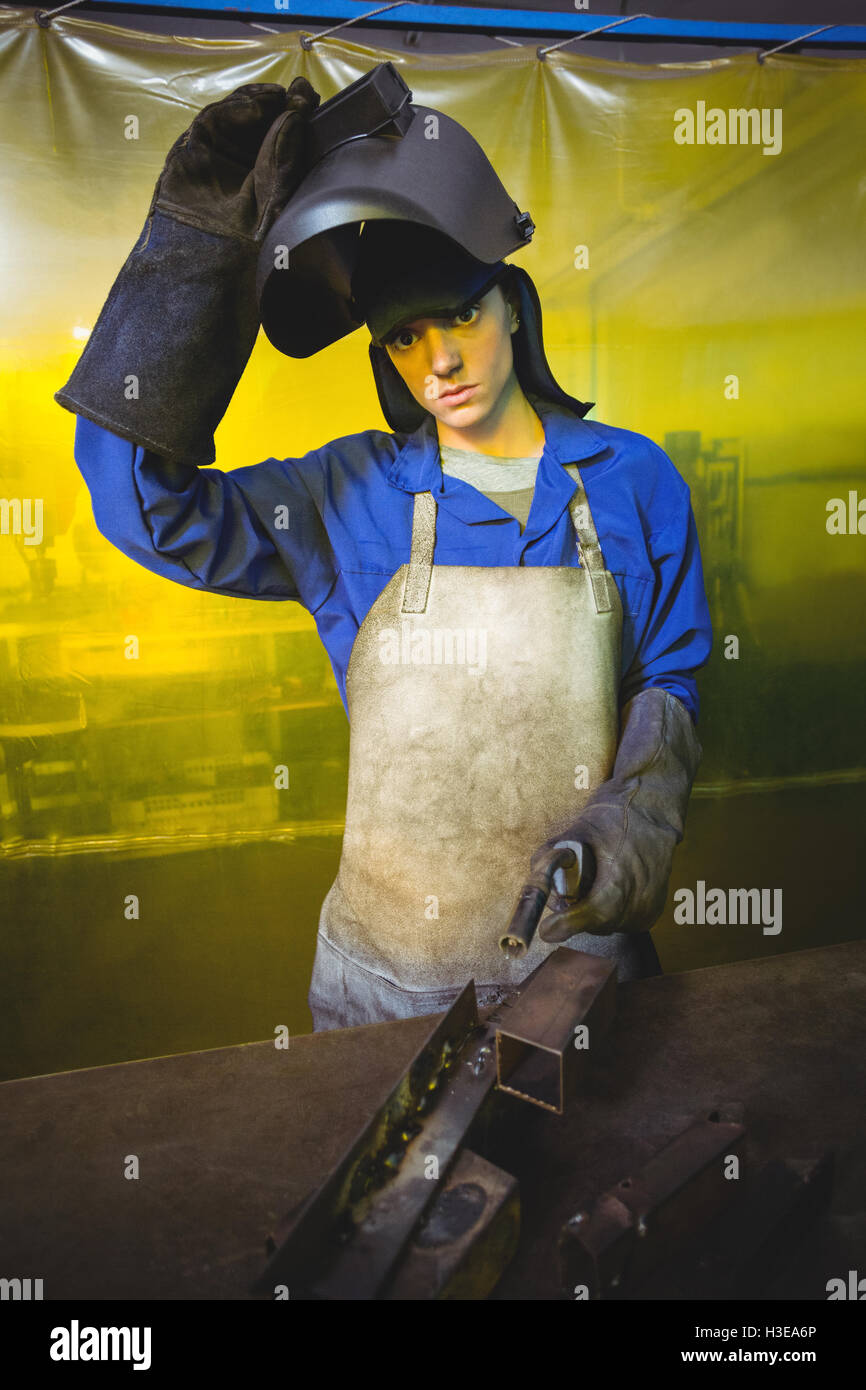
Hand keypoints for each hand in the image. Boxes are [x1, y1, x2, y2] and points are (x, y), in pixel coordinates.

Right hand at [152, 77, 320, 242]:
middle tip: (299, 92)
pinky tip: (255, 104)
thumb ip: (287, 160)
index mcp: (272, 185)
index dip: (300, 120)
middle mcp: (246, 170)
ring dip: (260, 102)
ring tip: (278, 96)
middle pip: (265, 124)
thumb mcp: (279, 202)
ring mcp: (219, 158)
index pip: (289, 143)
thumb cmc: (248, 247)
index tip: (312, 102)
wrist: (205, 264)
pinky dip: (235, 108)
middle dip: (282, 106)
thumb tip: (297, 114)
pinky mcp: (193, 151)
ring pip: (240, 118)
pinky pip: (214, 121)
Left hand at [533, 688, 701, 940]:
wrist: (654, 809)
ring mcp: (648, 909)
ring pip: (607, 925)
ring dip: (592, 913)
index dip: (566, 924)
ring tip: (592, 883)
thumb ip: (551, 856)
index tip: (546, 929)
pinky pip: (620, 921)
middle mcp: (639, 901)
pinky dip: (608, 911)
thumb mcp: (578, 829)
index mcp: (622, 880)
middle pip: (595, 923)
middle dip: (575, 913)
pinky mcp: (652, 913)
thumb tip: (534, 881)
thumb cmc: (616, 814)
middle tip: (565, 894)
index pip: (593, 915)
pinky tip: (608, 887)